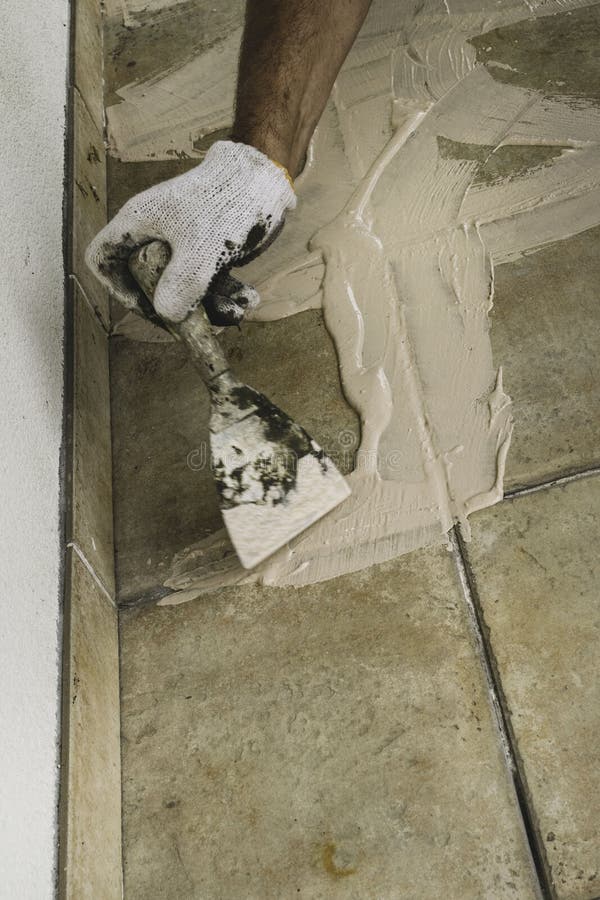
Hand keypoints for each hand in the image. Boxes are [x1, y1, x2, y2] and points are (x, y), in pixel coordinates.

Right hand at [85, 141, 295, 324]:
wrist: (264, 178)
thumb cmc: (225, 204)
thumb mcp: (201, 251)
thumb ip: (180, 287)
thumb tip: (166, 315)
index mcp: (138, 223)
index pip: (103, 258)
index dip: (117, 289)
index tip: (146, 308)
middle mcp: (155, 234)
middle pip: (148, 284)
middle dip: (176, 309)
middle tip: (197, 326)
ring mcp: (182, 243)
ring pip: (184, 288)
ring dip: (210, 307)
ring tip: (239, 310)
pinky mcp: (206, 249)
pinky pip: (208, 282)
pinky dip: (226, 294)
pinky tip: (249, 299)